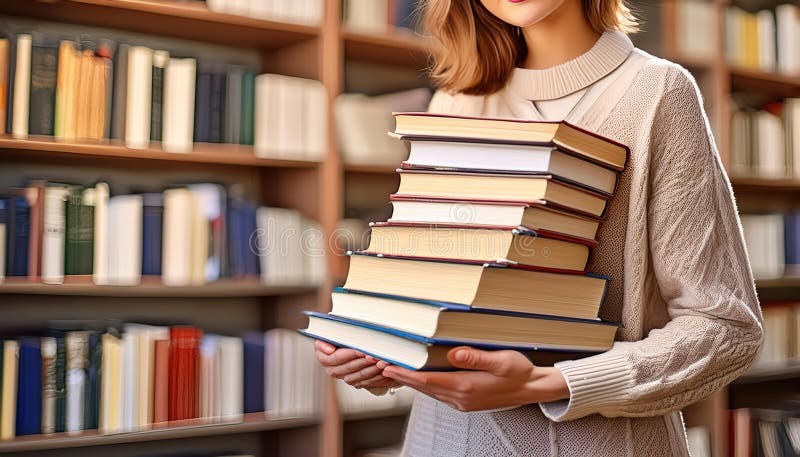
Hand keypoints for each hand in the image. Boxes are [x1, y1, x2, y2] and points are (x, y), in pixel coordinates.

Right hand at [314, 340, 400, 388]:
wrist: (347, 342)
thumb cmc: (339, 335)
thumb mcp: (329, 334)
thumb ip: (325, 342)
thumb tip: (329, 350)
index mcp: (324, 359)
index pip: (337, 358)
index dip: (350, 354)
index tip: (361, 351)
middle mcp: (333, 370)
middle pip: (350, 367)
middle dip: (364, 361)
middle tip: (375, 356)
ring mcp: (345, 377)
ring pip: (360, 376)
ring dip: (372, 369)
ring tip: (382, 362)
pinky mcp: (356, 382)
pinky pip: (367, 382)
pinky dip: (377, 376)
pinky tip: (384, 370)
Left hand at [382, 346, 568, 411]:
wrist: (532, 388)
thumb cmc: (519, 372)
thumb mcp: (501, 361)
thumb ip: (476, 357)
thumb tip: (454, 353)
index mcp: (465, 387)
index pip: (426, 381)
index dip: (404, 374)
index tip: (387, 366)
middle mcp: (460, 398)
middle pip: (423, 388)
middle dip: (401, 377)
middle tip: (381, 365)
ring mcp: (462, 401)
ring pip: (429, 392)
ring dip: (411, 382)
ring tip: (394, 370)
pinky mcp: (466, 401)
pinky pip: (438, 393)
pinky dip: (424, 385)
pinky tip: (418, 378)